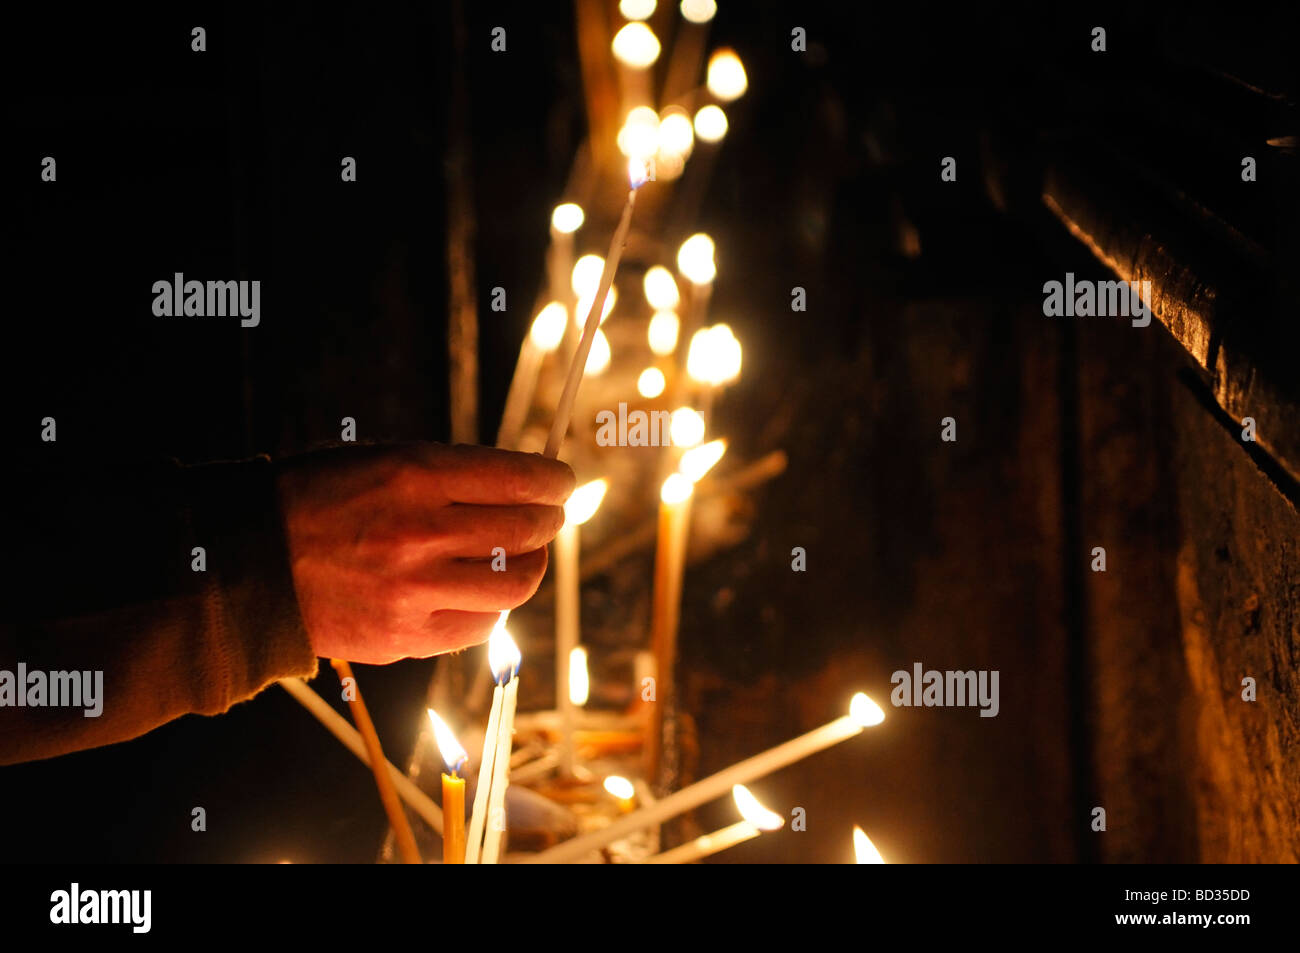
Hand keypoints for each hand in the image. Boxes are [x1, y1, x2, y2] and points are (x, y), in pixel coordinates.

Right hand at [276, 442, 573, 662]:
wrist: (249, 565)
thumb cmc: (317, 500)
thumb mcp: (379, 460)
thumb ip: (450, 473)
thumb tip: (522, 482)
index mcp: (415, 476)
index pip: (520, 479)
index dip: (554, 481)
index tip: (561, 482)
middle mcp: (421, 533)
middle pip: (527, 532)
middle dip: (549, 521)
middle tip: (547, 518)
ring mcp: (416, 591)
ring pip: (517, 585)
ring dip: (531, 567)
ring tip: (522, 557)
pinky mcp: (407, 637)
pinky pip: (481, 626)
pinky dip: (493, 607)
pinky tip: (483, 591)